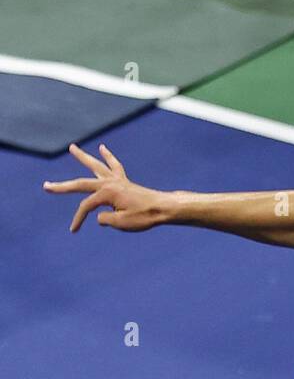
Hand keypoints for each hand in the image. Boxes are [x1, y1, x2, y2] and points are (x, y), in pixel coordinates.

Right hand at [43, 143, 172, 232]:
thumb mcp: (122, 223)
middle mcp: (109, 182)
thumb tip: (100, 217)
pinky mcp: (124, 180)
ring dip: (83, 157)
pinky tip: (103, 148)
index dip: (78, 219)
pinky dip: (107, 156)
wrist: (162, 209)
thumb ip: (106, 220)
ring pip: (96, 165)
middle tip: (46, 186)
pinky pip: (113, 165)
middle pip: (80, 183)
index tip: (74, 230)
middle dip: (63, 186)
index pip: (86, 207)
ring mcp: (117, 179)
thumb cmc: (144, 217)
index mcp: (106, 193)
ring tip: (72, 147)